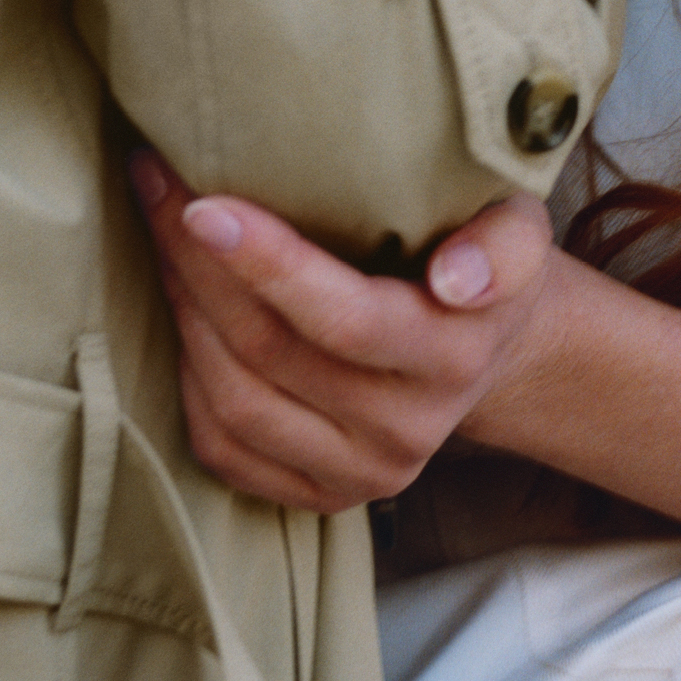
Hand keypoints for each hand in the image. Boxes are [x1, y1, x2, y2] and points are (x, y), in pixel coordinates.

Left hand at [132, 153, 559, 510]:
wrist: (490, 351)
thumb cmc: (481, 261)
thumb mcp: (518, 230)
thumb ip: (505, 246)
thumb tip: (455, 278)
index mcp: (453, 358)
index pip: (347, 321)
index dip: (269, 266)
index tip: (202, 206)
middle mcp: (406, 430)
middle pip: (270, 351)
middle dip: (199, 264)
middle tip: (161, 185)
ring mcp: (361, 473)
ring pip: (235, 401)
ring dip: (184, 312)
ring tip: (164, 237)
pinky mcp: (321, 495)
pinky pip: (223, 447)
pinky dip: (188, 377)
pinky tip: (185, 312)